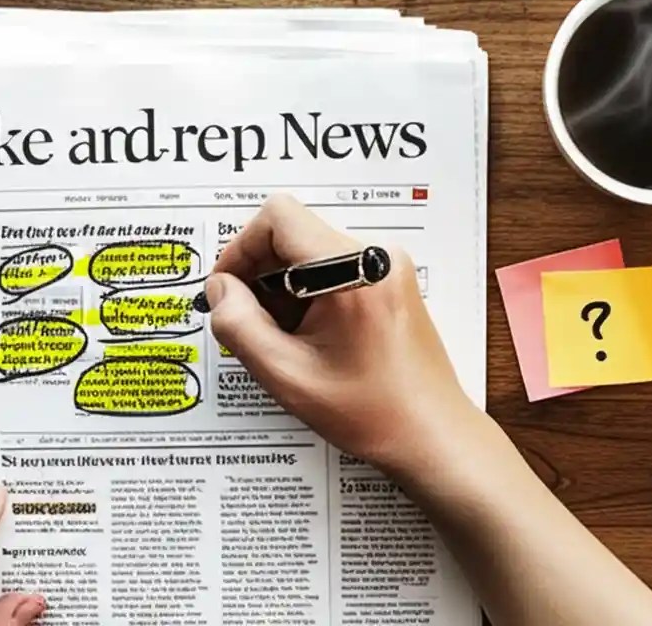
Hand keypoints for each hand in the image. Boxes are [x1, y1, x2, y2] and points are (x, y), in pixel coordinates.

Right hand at [206, 195, 478, 473]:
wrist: (431, 434)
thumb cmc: (372, 411)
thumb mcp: (286, 374)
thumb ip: (239, 326)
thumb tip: (219, 289)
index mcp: (351, 270)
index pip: (278, 217)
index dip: (241, 249)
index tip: (229, 289)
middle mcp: (374, 256)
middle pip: (293, 233)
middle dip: (261, 275)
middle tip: (252, 325)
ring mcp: (386, 267)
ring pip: (310, 252)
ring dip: (283, 289)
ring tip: (286, 340)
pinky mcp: (390, 282)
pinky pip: (333, 269)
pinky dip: (308, 295)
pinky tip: (310, 340)